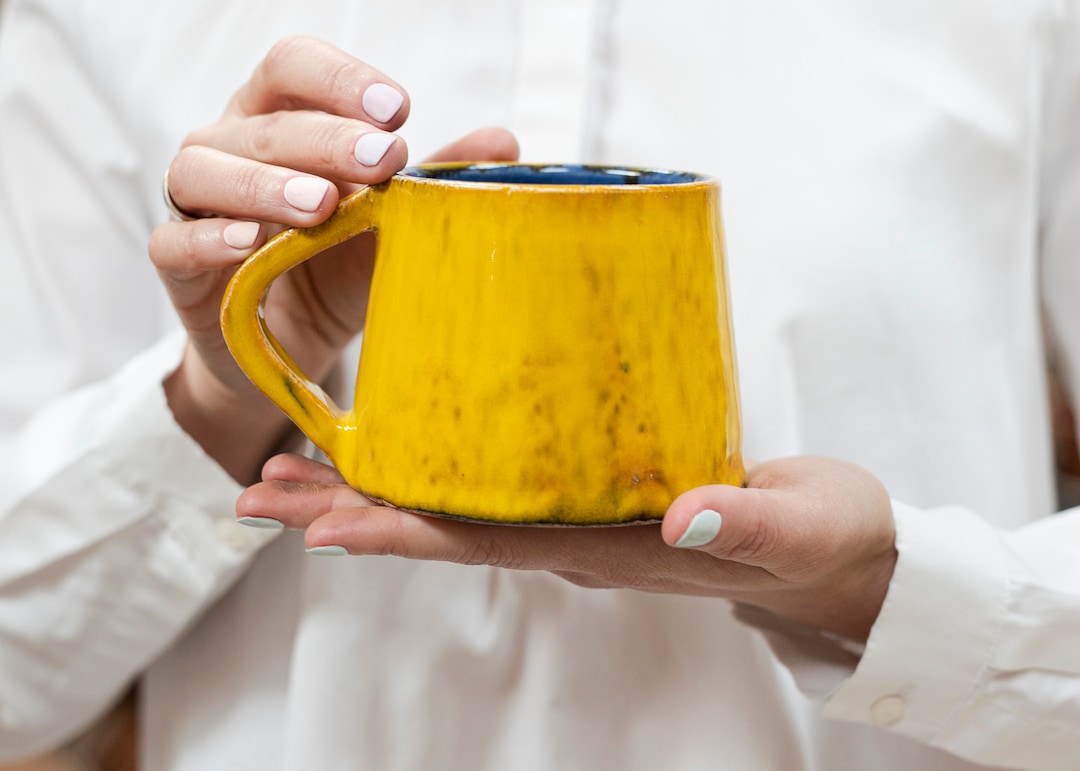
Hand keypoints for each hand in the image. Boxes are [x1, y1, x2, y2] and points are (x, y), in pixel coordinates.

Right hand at [148, 37, 517, 480]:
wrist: (290, 345)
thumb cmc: (338, 267)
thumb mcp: (395, 228)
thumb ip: (435, 184)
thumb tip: (504, 143)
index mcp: (281, 120)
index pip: (293, 67)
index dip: (339, 78)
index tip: (397, 110)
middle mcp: (231, 147)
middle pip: (262, 119)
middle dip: (325, 135)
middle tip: (381, 159)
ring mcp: (197, 203)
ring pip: (203, 168)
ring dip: (266, 181)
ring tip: (321, 205)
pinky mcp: (176, 264)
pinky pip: (172, 239)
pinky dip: (209, 237)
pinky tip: (252, 243)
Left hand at [238, 454, 897, 641]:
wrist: (840, 554)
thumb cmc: (825, 539)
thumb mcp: (804, 528)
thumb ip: (750, 524)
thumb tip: (684, 515)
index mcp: (613, 550)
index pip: (489, 544)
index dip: (405, 532)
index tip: (325, 519)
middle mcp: (579, 542)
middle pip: (448, 530)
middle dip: (355, 514)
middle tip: (265, 495)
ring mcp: (581, 522)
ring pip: (460, 509)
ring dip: (379, 492)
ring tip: (302, 472)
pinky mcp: (594, 493)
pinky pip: (498, 485)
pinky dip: (437, 468)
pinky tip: (406, 446)